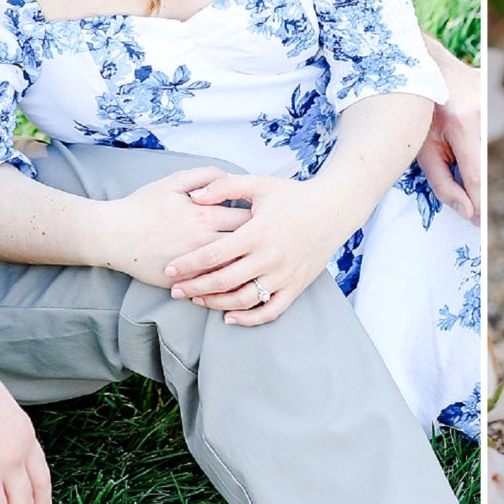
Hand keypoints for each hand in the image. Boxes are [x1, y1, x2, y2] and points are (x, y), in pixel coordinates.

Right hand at [97, 164, 251, 287]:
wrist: (113, 234)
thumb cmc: (144, 205)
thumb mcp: (174, 181)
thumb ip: (207, 175)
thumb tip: (231, 178)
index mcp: (205, 215)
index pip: (248, 217)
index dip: (261, 217)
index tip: (265, 216)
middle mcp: (203, 242)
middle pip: (247, 246)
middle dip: (260, 244)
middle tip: (267, 241)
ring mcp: (194, 265)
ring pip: (234, 270)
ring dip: (248, 266)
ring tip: (255, 260)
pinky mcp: (183, 283)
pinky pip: (213, 287)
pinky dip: (228, 284)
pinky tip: (236, 279)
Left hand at [166, 174, 352, 325]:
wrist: (334, 209)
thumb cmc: (294, 195)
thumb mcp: (259, 184)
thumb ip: (224, 186)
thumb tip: (194, 196)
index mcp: (256, 232)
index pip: (213, 254)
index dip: (187, 264)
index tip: (169, 270)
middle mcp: (269, 258)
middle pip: (223, 281)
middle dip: (194, 287)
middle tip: (175, 290)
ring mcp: (283, 275)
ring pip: (242, 300)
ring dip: (216, 303)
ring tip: (197, 300)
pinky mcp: (295, 287)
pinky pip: (269, 311)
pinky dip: (248, 319)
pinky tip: (229, 317)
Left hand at [419, 45, 481, 221]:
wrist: (425, 65)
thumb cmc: (420, 112)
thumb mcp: (422, 149)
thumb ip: (443, 184)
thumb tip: (467, 212)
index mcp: (464, 125)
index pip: (477, 177)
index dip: (479, 206)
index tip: (479, 225)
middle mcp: (485, 113)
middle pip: (487, 167)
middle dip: (477, 189)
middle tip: (472, 209)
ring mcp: (494, 103)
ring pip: (489, 153)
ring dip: (475, 166)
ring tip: (457, 160)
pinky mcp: (497, 99)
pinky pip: (489, 137)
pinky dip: (478, 149)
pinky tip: (462, 141)